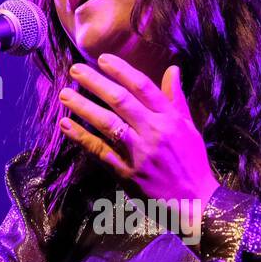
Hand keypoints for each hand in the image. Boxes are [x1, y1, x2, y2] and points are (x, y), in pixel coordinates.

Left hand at [57, 53, 220, 219]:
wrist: (196, 202)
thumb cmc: (192, 163)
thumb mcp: (190, 128)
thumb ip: (177, 99)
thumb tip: (173, 69)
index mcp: (170, 119)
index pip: (143, 87)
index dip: (120, 70)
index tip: (102, 59)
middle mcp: (154, 132)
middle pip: (120, 100)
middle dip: (95, 82)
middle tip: (75, 70)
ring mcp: (139, 153)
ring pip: (107, 123)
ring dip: (83, 106)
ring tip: (64, 95)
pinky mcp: (127, 174)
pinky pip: (100, 151)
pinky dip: (81, 137)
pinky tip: (66, 125)